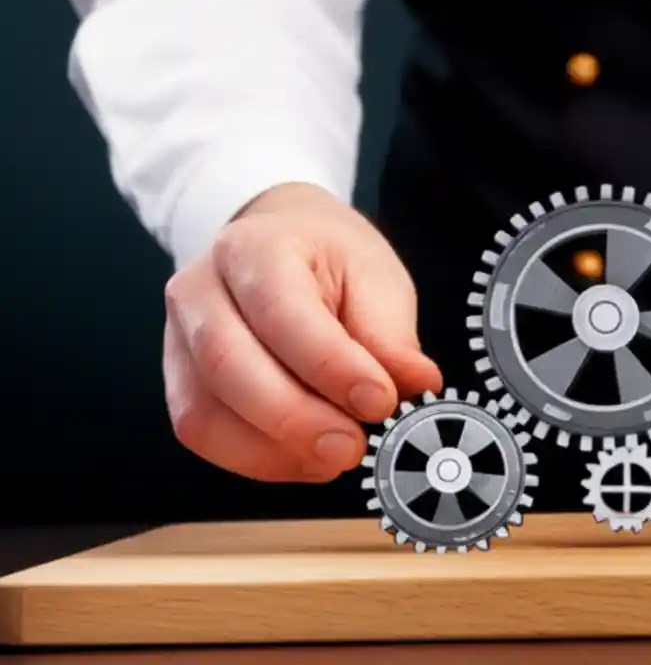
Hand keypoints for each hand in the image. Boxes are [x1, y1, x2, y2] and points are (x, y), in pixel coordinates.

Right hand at [161, 182, 441, 481]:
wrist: (282, 246)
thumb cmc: (330, 263)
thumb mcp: (376, 279)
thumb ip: (391, 336)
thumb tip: (417, 385)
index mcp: (254, 247)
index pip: (281, 311)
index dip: (331, 366)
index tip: (380, 401)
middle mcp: (200, 290)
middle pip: (228, 365)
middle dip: (297, 420)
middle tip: (354, 448)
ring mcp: (178, 339)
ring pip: (205, 412)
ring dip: (275, 450)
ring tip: (336, 456)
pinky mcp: (180, 383)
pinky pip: (204, 435)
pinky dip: (258, 460)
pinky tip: (306, 459)